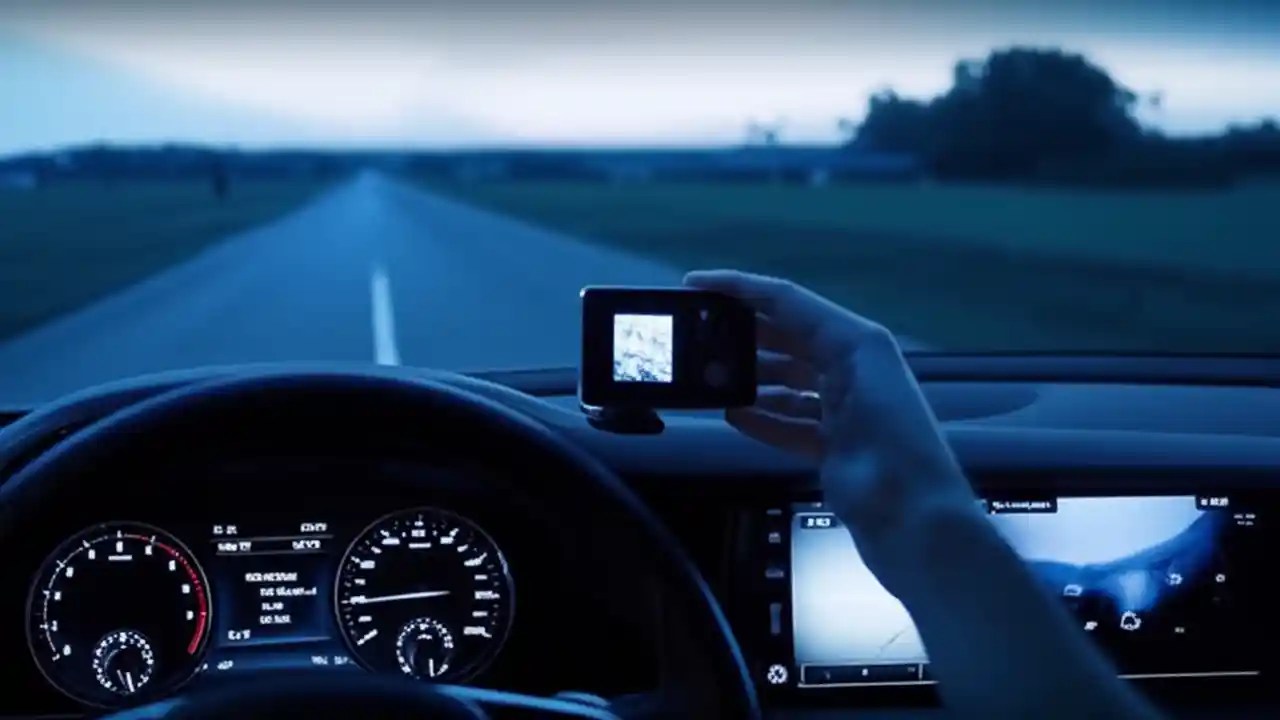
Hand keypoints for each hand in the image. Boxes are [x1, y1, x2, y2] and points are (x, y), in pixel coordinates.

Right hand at [684, 270, 979, 590]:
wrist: (916, 520)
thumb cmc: (894, 444)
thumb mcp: (859, 370)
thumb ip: (816, 339)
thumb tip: (769, 313)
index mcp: (859, 343)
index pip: (789, 300)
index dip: (742, 288)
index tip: (696, 285)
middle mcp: (852, 368)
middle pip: (785, 337)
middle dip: (742, 333)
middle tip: (697, 336)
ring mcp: (843, 408)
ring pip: (785, 379)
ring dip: (749, 377)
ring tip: (711, 379)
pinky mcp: (834, 445)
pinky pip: (789, 421)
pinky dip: (762, 417)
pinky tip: (735, 416)